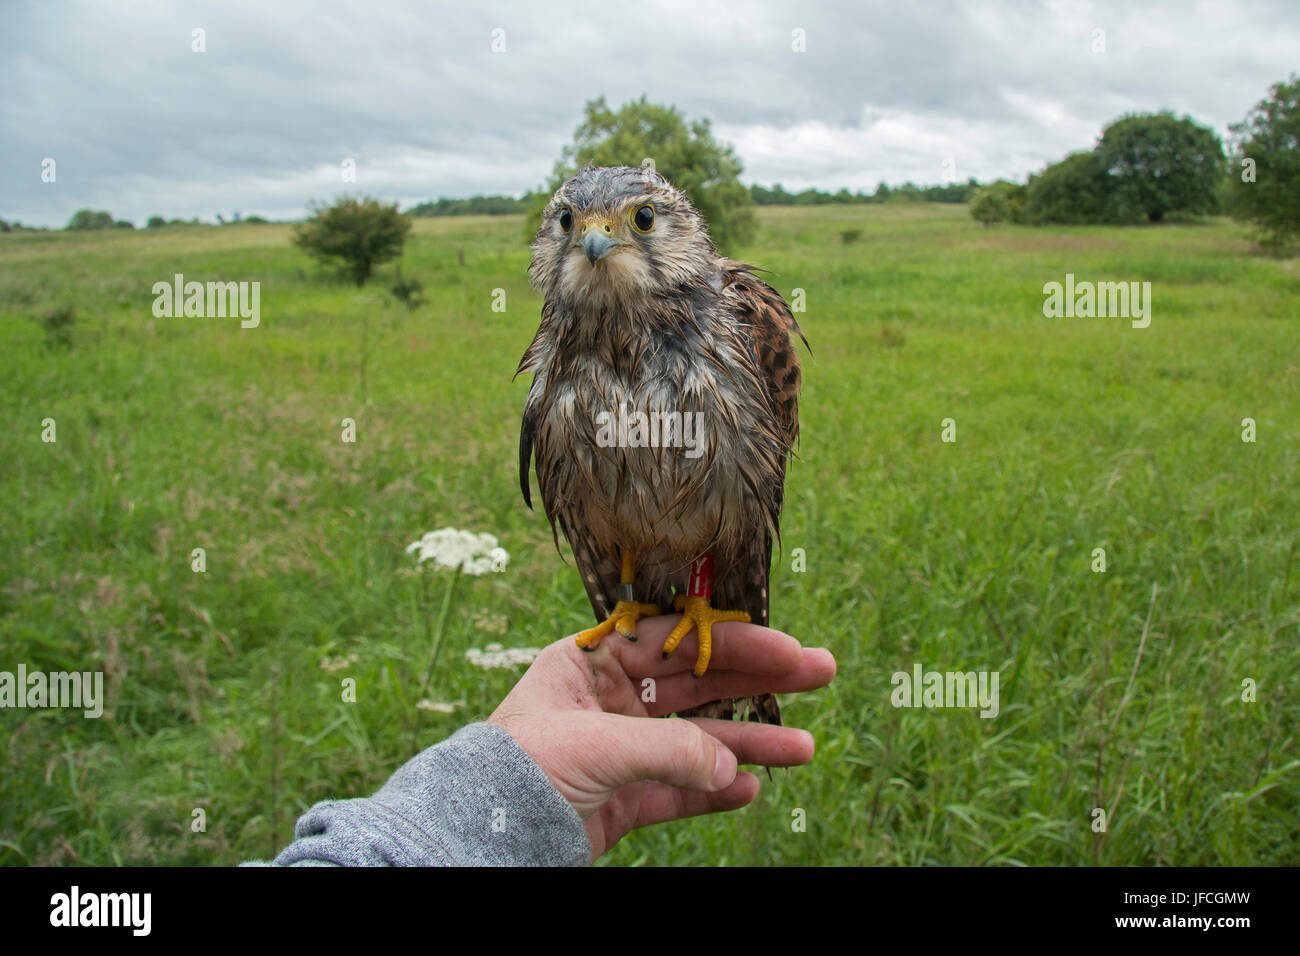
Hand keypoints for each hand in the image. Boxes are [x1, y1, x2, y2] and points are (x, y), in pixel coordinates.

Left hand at [487, 615, 835, 859]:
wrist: (480, 839)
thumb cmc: (520, 770)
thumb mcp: (596, 746)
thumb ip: (670, 749)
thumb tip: (731, 765)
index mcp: (590, 663)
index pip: (676, 642)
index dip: (735, 644)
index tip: (786, 650)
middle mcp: (608, 700)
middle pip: (698, 683)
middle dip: (758, 681)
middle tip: (819, 673)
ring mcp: (618, 752)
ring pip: (698, 739)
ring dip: (750, 742)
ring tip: (803, 749)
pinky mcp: (620, 801)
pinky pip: (680, 789)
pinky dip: (715, 789)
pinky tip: (750, 787)